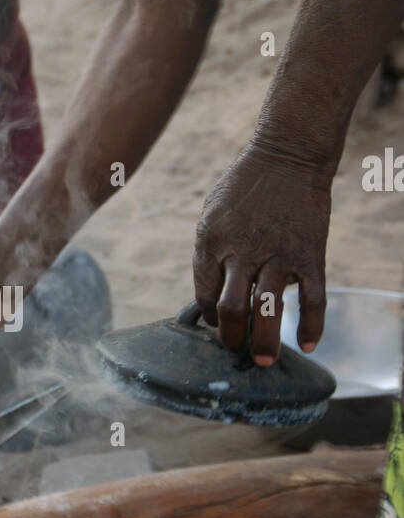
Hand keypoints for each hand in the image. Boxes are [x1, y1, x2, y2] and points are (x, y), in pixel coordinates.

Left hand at [192, 145, 331, 363]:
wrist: (287, 157)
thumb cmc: (244, 187)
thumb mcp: (212, 214)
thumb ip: (210, 251)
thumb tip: (210, 290)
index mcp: (211, 241)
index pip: (205, 294)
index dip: (210, 315)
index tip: (219, 321)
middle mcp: (243, 251)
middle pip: (231, 308)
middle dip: (231, 337)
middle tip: (236, 347)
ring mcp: (278, 254)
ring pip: (268, 310)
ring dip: (264, 341)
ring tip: (263, 360)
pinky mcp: (310, 255)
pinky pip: (313, 299)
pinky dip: (312, 326)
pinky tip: (307, 344)